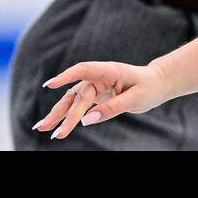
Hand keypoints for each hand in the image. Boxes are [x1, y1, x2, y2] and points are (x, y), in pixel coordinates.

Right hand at [34, 61, 168, 140]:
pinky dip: (66, 115)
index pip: (83, 69)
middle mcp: (98, 77)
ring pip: (73, 100)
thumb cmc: (148, 88)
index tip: (50, 85)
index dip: (66, 76)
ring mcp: (95, 86)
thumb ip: (111, 108)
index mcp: (109, 71)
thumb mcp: (135, 99)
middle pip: (76, 94)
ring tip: (42, 128)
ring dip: (58, 114)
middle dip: (62, 112)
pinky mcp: (94, 95)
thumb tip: (87, 120)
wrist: (156, 83)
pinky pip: (77, 105)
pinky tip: (54, 125)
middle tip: (47, 128)